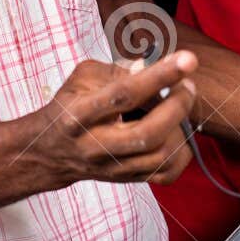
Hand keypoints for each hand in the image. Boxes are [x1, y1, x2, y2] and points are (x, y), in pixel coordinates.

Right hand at [25, 51, 197, 190]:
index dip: (159, 76)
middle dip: (177, 106)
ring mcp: (112, 167)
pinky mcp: (127, 180)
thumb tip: (157, 67)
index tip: (187, 60)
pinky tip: (177, 131)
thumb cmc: (72, 104)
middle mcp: (95, 145)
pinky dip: (182, 152)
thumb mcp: (84, 77)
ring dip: (182, 128)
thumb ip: (119, 70)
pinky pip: (166, 173)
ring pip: (160, 156)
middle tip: (186, 86)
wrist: (51, 151)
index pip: (124, 95)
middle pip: (147, 133)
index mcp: (79, 114)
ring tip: (180, 107)